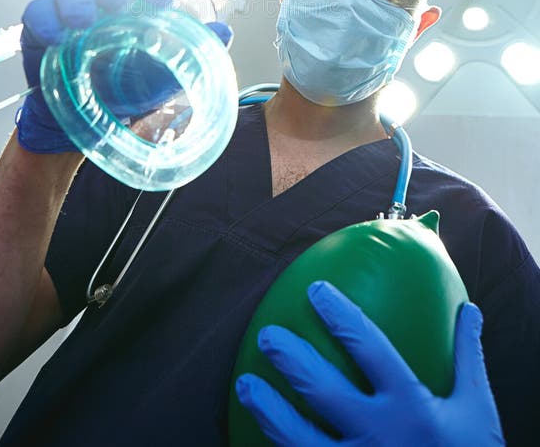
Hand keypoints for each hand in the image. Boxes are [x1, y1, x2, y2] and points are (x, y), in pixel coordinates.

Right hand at [16, 0, 231, 153]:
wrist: (89, 124)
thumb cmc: (128, 92)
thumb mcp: (164, 77)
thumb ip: (192, 52)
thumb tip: (225, 30)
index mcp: (137, 7)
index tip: (162, 2)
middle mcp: (105, 1)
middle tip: (119, 4)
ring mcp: (72, 10)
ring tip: (83, 23)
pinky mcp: (42, 27)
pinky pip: (39, 10)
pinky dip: (46, 19)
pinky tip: (57, 38)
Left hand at [235, 281, 504, 446]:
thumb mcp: (476, 409)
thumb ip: (467, 357)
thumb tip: (468, 309)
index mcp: (411, 407)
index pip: (369, 348)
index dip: (340, 316)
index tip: (316, 290)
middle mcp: (380, 437)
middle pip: (324, 391)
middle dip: (291, 360)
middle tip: (267, 335)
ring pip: (300, 441)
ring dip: (268, 411)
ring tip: (245, 385)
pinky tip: (258, 435)